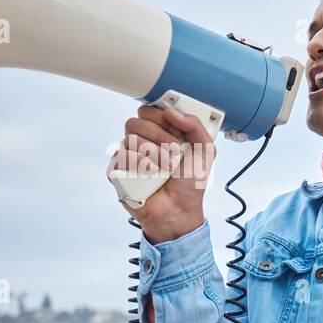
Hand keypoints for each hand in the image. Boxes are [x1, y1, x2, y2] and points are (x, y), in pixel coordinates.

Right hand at [107, 104, 215, 243]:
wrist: (179, 212)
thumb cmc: (190, 184)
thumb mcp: (205, 152)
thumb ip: (196, 126)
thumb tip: (172, 111)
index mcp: (160, 134)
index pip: (149, 110)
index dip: (161, 117)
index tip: (177, 131)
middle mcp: (141, 142)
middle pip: (136, 121)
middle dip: (160, 136)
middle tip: (175, 153)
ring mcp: (128, 156)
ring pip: (129, 138)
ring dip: (154, 153)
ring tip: (167, 168)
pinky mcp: (117, 171)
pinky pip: (121, 156)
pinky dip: (140, 164)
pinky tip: (152, 174)